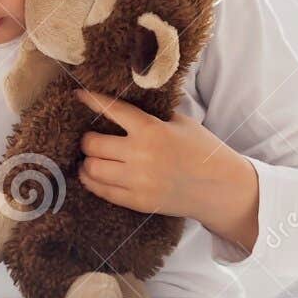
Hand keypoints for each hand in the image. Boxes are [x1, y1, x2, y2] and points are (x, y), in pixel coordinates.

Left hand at [74, 89, 260, 250]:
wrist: (219, 187)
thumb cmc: (201, 150)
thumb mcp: (180, 123)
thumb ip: (152, 115)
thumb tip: (125, 104)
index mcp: (151, 130)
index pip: (111, 110)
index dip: (91, 101)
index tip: (79, 96)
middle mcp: (141, 155)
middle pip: (92, 144)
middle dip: (87, 139)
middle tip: (90, 137)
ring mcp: (138, 181)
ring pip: (91, 169)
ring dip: (87, 162)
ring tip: (90, 158)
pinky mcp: (137, 201)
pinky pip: (102, 191)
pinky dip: (93, 181)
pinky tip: (93, 175)